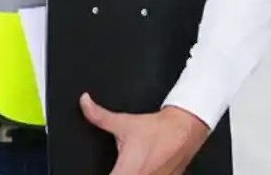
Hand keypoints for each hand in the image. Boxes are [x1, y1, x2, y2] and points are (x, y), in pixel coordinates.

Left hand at [80, 93, 209, 174]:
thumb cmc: (158, 130)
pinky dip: (144, 174)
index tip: (101, 169)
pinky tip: (142, 168)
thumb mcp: (123, 122)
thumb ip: (99, 115)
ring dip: (130, 174)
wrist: (185, 129)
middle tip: (118, 165)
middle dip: (117, 172)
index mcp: (128, 171)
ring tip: (130, 165)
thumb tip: (84, 103)